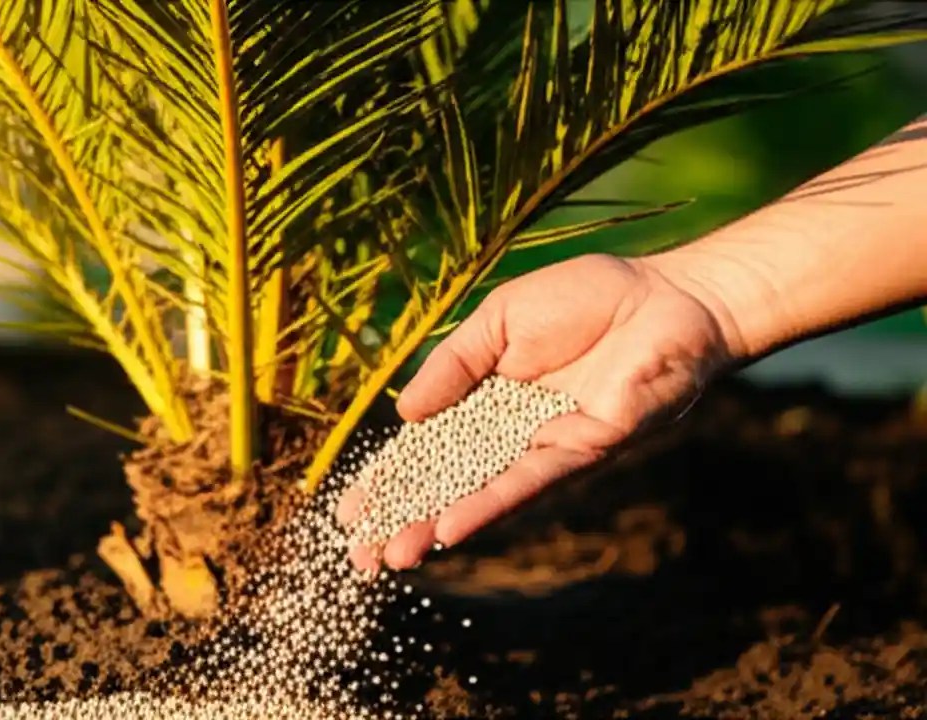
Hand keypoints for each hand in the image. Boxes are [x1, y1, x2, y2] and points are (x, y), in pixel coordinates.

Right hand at [341, 252, 742, 569]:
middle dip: (403, 519)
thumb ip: (453, 365)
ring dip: (436, 526)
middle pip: (446, 483)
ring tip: (394, 557)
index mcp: (484, 399)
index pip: (426, 449)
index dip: (389, 480)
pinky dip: (487, 506)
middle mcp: (511, 432)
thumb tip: (402, 414)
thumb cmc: (587, 297)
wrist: (667, 296)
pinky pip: (528, 483)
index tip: (349, 512)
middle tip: (361, 558)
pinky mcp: (581, 449)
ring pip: (480, 494)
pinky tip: (451, 529)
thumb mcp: (498, 320)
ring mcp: (544, 445)